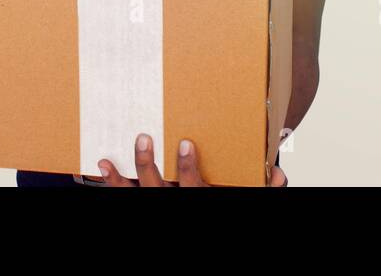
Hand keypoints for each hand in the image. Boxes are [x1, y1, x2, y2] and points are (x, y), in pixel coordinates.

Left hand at [93, 133, 287, 186]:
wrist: (200, 242)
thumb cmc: (215, 201)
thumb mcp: (241, 195)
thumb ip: (261, 189)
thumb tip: (278, 175)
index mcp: (198, 198)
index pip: (192, 186)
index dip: (187, 167)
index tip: (184, 143)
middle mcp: (173, 203)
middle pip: (158, 187)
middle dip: (148, 164)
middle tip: (143, 137)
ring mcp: (155, 205)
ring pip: (137, 194)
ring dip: (123, 176)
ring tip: (111, 156)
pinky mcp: (142, 203)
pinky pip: (124, 196)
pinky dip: (113, 181)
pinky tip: (101, 164)